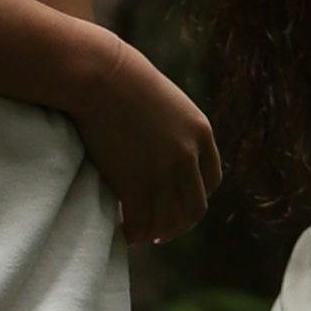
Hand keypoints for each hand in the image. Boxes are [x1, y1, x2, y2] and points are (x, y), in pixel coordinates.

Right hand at [71, 37, 220, 245]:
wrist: (99, 74)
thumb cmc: (121, 79)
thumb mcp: (163, 100)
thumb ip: (170, 126)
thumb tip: (158, 145)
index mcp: (201, 133)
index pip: (211, 180)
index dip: (197, 197)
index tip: (181, 206)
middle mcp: (189, 156)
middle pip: (194, 207)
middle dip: (179, 225)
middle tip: (162, 233)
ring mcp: (164, 172)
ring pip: (169, 220)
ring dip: (156, 233)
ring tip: (141, 236)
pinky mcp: (136, 183)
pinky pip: (141, 221)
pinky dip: (134, 233)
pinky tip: (124, 232)